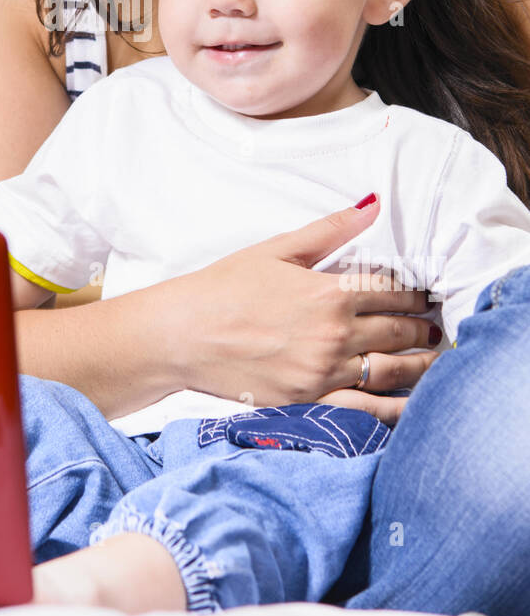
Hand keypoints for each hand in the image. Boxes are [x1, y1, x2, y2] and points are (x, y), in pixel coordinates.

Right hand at [155, 194, 438, 424]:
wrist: (182, 335)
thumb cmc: (224, 287)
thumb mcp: (277, 249)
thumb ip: (330, 230)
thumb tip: (371, 204)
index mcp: (329, 293)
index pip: (393, 290)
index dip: (415, 291)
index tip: (423, 293)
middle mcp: (333, 336)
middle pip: (400, 331)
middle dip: (422, 327)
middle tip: (433, 326)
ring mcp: (323, 373)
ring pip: (393, 372)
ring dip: (420, 365)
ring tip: (430, 359)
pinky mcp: (309, 403)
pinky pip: (367, 410)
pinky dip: (394, 407)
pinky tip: (407, 402)